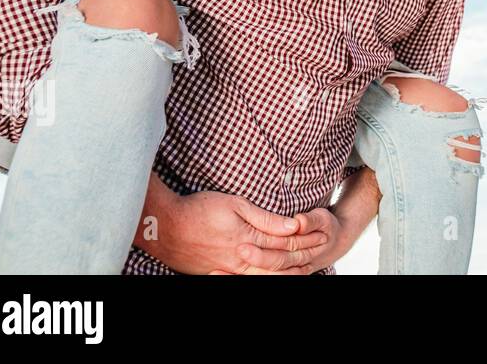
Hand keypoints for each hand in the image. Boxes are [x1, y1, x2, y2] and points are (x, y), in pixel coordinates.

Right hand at [138, 182, 328, 274]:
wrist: (162, 226)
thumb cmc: (197, 209)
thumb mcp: (234, 205)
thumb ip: (264, 218)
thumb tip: (291, 226)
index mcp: (248, 240)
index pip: (285, 243)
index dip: (306, 239)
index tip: (324, 234)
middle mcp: (240, 259)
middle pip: (279, 263)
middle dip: (302, 256)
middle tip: (322, 249)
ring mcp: (228, 270)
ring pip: (263, 276)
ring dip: (286, 272)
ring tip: (304, 269)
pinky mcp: (215, 274)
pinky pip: (244, 281)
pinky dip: (262, 279)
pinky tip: (269, 276)